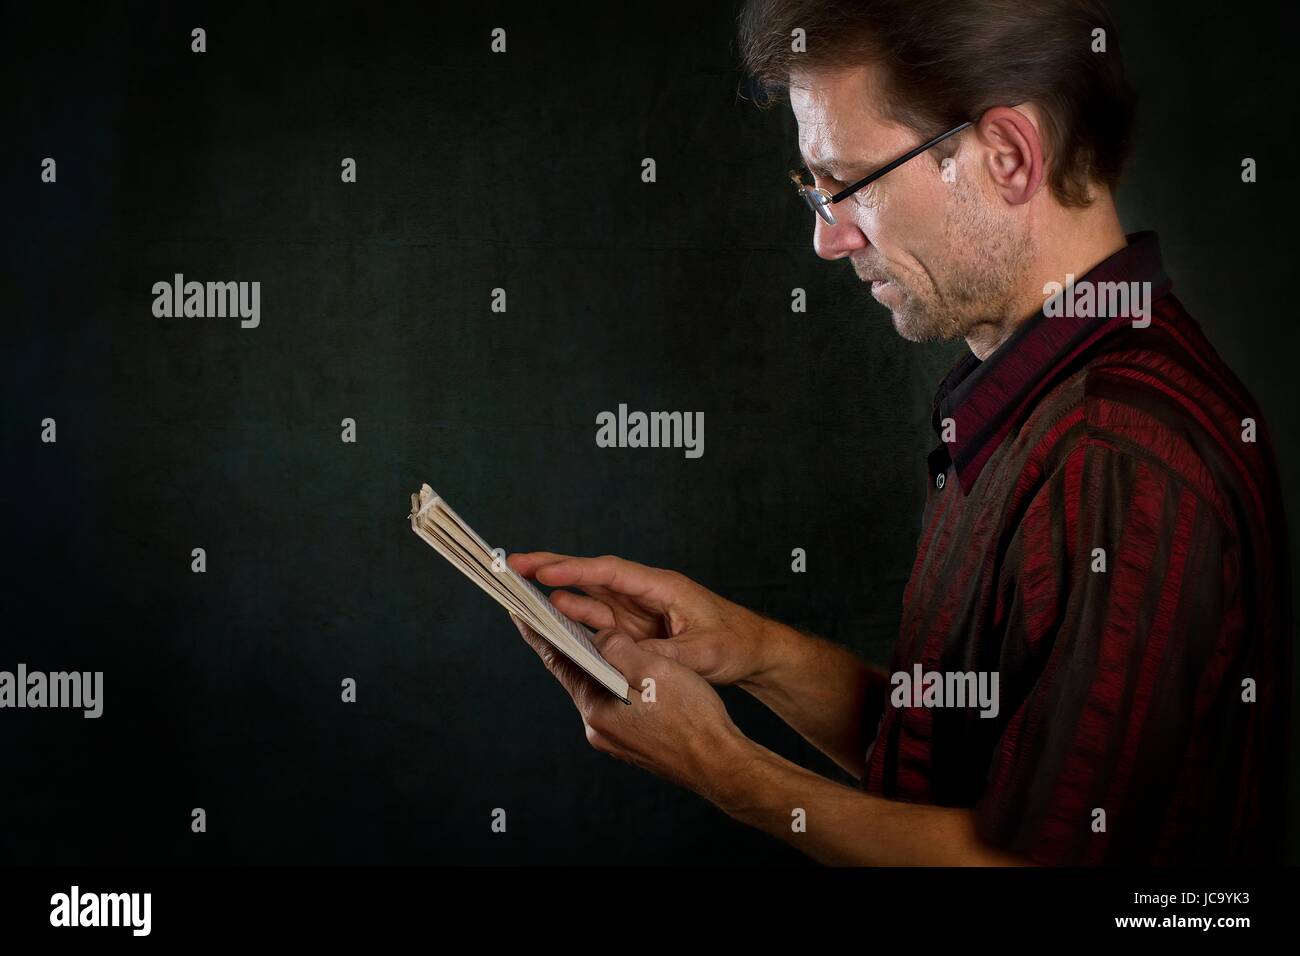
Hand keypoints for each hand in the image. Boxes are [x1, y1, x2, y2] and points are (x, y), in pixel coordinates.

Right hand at [506, 552, 775, 685]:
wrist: (753, 651)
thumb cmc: (734, 644)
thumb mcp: (702, 653)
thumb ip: (662, 655)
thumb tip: (624, 659)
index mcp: (662, 587)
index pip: (611, 573)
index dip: (575, 571)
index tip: (543, 572)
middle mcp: (645, 592)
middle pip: (592, 576)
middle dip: (553, 568)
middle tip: (513, 564)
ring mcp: (639, 609)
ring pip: (591, 596)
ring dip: (558, 592)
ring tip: (521, 590)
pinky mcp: (637, 627)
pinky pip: (600, 619)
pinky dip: (575, 617)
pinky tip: (551, 619)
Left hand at [509, 614, 753, 798]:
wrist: (718, 763)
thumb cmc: (691, 718)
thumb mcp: (654, 669)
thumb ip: (619, 648)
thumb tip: (600, 636)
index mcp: (596, 706)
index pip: (558, 661)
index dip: (538, 633)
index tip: (519, 611)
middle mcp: (597, 726)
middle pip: (576, 674)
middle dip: (568, 645)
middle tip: (554, 614)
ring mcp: (613, 737)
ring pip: (598, 688)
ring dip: (596, 663)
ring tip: (594, 637)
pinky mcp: (630, 742)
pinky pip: (615, 703)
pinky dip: (615, 682)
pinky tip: (627, 670)